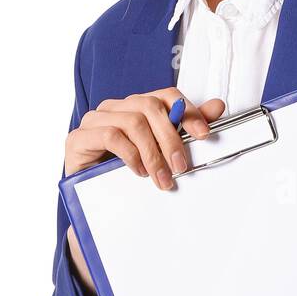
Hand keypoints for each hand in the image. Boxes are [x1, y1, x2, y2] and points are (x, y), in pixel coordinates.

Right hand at [64, 88, 225, 295]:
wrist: (94, 199)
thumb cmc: (127, 171)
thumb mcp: (161, 151)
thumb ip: (186, 127)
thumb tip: (217, 106)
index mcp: (136, 105)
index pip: (166, 96)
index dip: (187, 112)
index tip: (204, 135)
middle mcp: (115, 107)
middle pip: (149, 107)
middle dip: (171, 138)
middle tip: (182, 166)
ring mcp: (94, 120)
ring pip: (132, 122)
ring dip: (152, 153)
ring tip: (161, 177)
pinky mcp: (79, 138)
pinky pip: (110, 136)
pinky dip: (130, 154)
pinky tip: (138, 171)